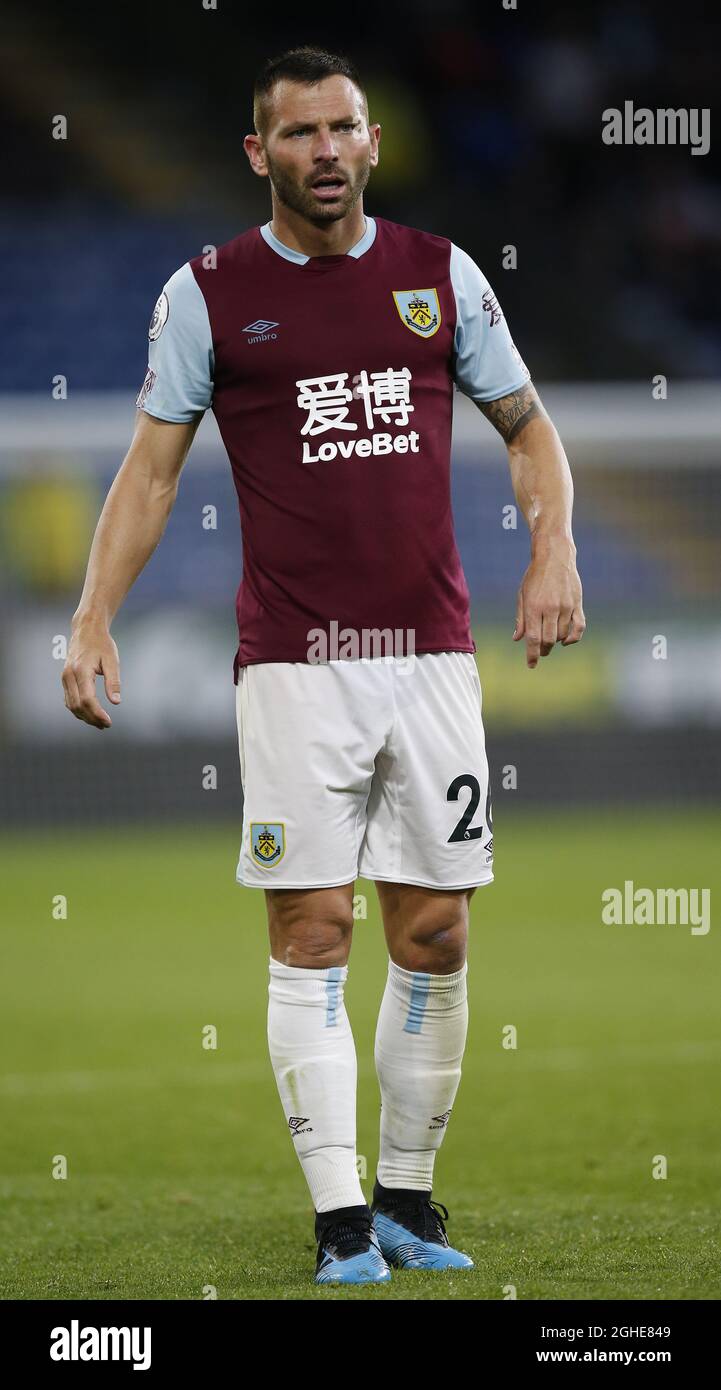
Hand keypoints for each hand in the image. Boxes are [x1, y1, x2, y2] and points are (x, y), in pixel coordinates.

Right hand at [62, 620, 120, 727]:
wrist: (86, 630)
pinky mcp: (65, 679)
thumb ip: (113, 681)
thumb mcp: (112, 660)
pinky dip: (78, 710)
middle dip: (92, 718)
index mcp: (81, 670)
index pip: (87, 699)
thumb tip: (116, 702)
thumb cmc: (101, 643)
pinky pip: (69, 700)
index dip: (97, 713)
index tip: (109, 722)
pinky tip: (90, 714)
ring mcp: (64, 678)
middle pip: (78, 706)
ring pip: (71, 705)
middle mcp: (69, 676)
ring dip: (85, 717)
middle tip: (106, 725)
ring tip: (100, 723)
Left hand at [513, 539, 585, 668]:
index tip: (531, 665)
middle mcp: (550, 608)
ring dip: (555, 642)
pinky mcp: (577, 603)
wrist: (555, 555)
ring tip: (550, 640)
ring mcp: (566, 606)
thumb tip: (517, 639)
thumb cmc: (535, 576)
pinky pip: (579, 627)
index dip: (532, 655)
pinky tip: (566, 641)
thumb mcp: (522, 595)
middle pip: (548, 640)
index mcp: (534, 607)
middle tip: (540, 651)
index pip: (533, 638)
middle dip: (543, 650)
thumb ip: (521, 618)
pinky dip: (573, 638)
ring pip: (562, 635)